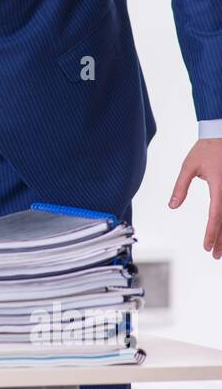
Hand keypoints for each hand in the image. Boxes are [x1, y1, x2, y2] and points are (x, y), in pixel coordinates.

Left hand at [169, 138, 221, 256]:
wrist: (221, 133)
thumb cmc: (205, 149)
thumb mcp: (188, 167)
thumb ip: (180, 187)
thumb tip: (172, 207)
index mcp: (219, 186)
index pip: (215, 215)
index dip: (211, 233)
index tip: (207, 247)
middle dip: (221, 240)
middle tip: (216, 256)